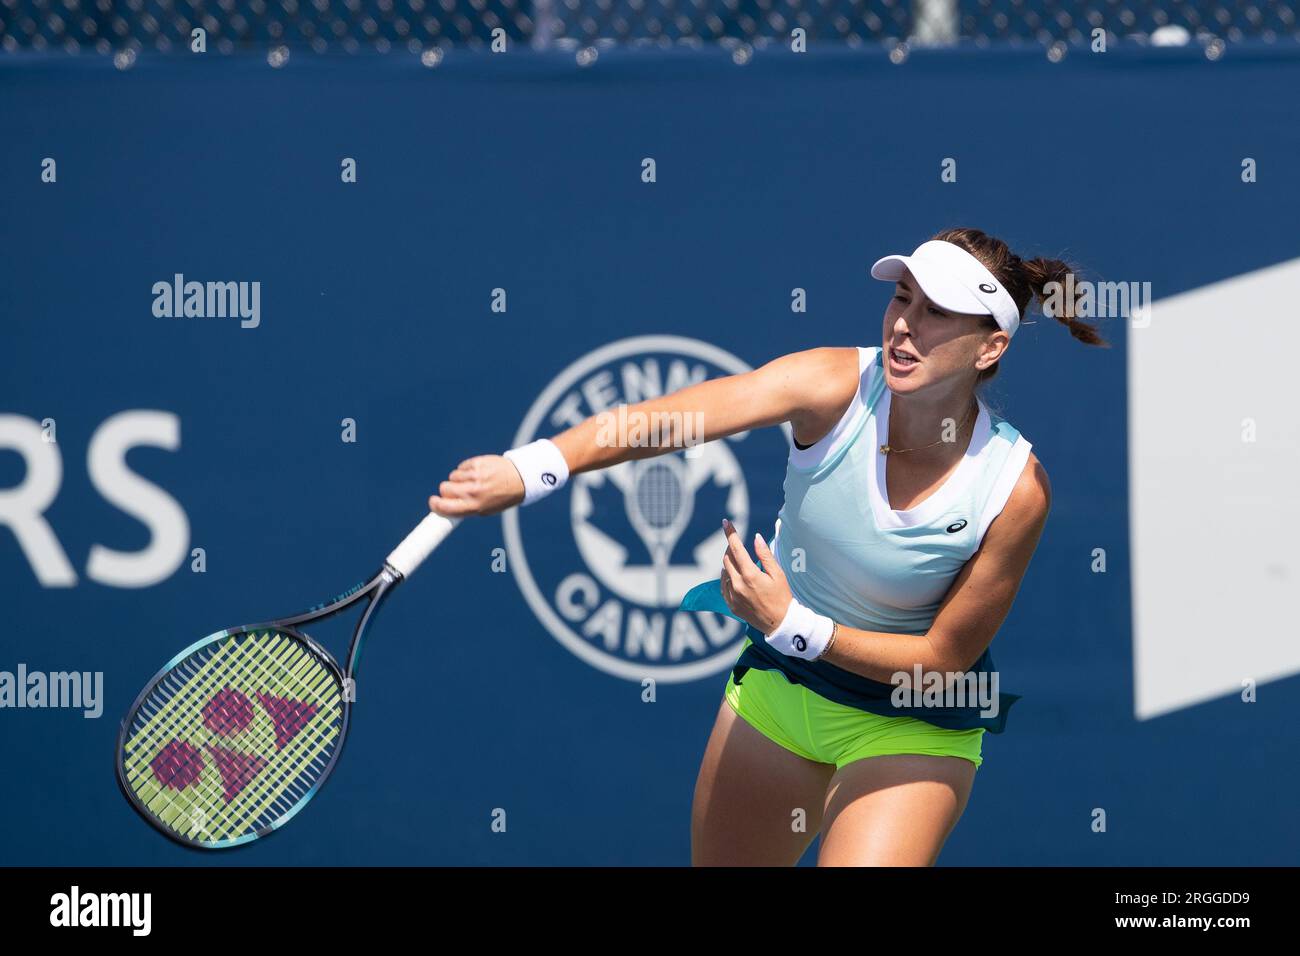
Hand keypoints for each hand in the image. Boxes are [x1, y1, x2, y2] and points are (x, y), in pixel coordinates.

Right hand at [428, 455, 524, 516]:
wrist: (520, 479)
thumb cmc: (500, 497)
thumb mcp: (485, 509)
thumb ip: (465, 508)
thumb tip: (443, 508)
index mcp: (474, 507)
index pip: (445, 508)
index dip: (435, 505)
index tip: (433, 502)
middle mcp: (473, 492)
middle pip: (445, 489)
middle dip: (447, 490)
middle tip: (456, 491)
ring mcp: (475, 476)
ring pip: (452, 477)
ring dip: (458, 479)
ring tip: (473, 481)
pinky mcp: (477, 463)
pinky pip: (461, 467)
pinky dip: (465, 470)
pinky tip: (477, 473)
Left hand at [719, 517, 792, 633]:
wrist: (780, 623)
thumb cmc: (782, 596)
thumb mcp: (778, 574)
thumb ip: (765, 555)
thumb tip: (756, 537)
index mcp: (750, 575)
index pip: (736, 548)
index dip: (730, 533)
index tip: (725, 522)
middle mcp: (738, 585)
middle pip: (727, 558)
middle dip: (731, 548)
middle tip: (738, 545)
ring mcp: (733, 595)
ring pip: (724, 571)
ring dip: (730, 563)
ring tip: (742, 564)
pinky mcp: (731, 604)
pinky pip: (723, 585)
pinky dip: (727, 577)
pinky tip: (736, 576)